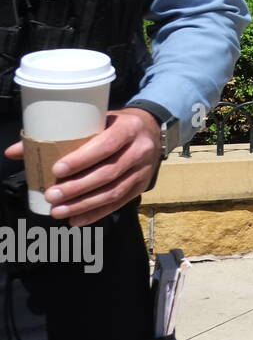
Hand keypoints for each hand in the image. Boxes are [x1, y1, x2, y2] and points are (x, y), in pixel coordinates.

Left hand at [4, 108, 162, 225]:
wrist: (150, 129)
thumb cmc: (114, 124)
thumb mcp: (95, 119)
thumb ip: (59, 134)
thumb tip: (15, 152)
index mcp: (129, 127)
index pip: (107, 145)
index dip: (82, 160)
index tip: (56, 170)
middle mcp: (140, 149)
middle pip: (108, 173)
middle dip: (77, 188)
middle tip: (51, 196)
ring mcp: (143, 170)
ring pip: (114, 192)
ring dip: (84, 205)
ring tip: (58, 211)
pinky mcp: (142, 186)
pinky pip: (119, 203)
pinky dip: (96, 213)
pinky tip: (76, 220)